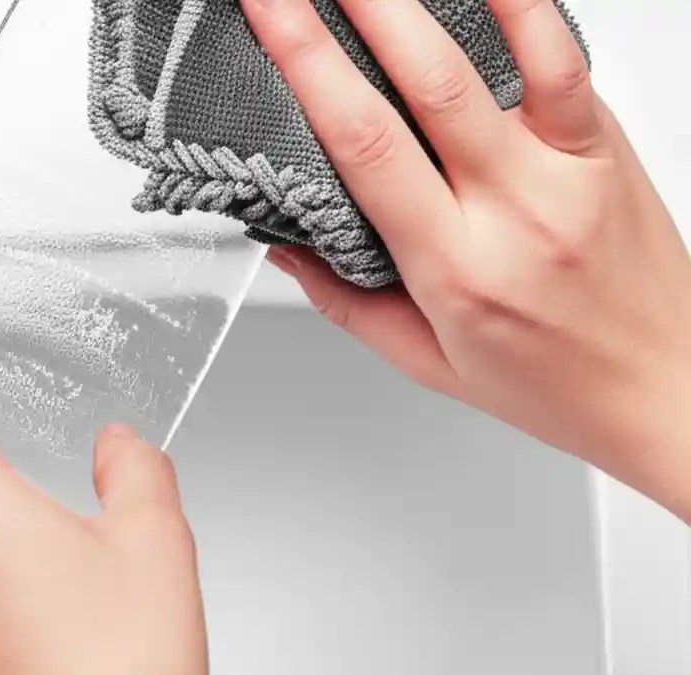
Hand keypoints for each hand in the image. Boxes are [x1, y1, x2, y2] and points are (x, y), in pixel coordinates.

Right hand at [242, 0, 690, 521]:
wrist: (669, 389)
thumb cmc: (560, 384)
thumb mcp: (431, 365)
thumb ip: (348, 303)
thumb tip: (287, 248)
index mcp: (455, 268)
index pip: (365, 147)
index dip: (307, 68)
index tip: (271, 17)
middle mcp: (513, 211)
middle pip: (422, 87)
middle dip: (349, 15)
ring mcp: (566, 170)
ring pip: (489, 64)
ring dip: (420, 5)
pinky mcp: (604, 145)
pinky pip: (565, 62)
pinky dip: (525, 9)